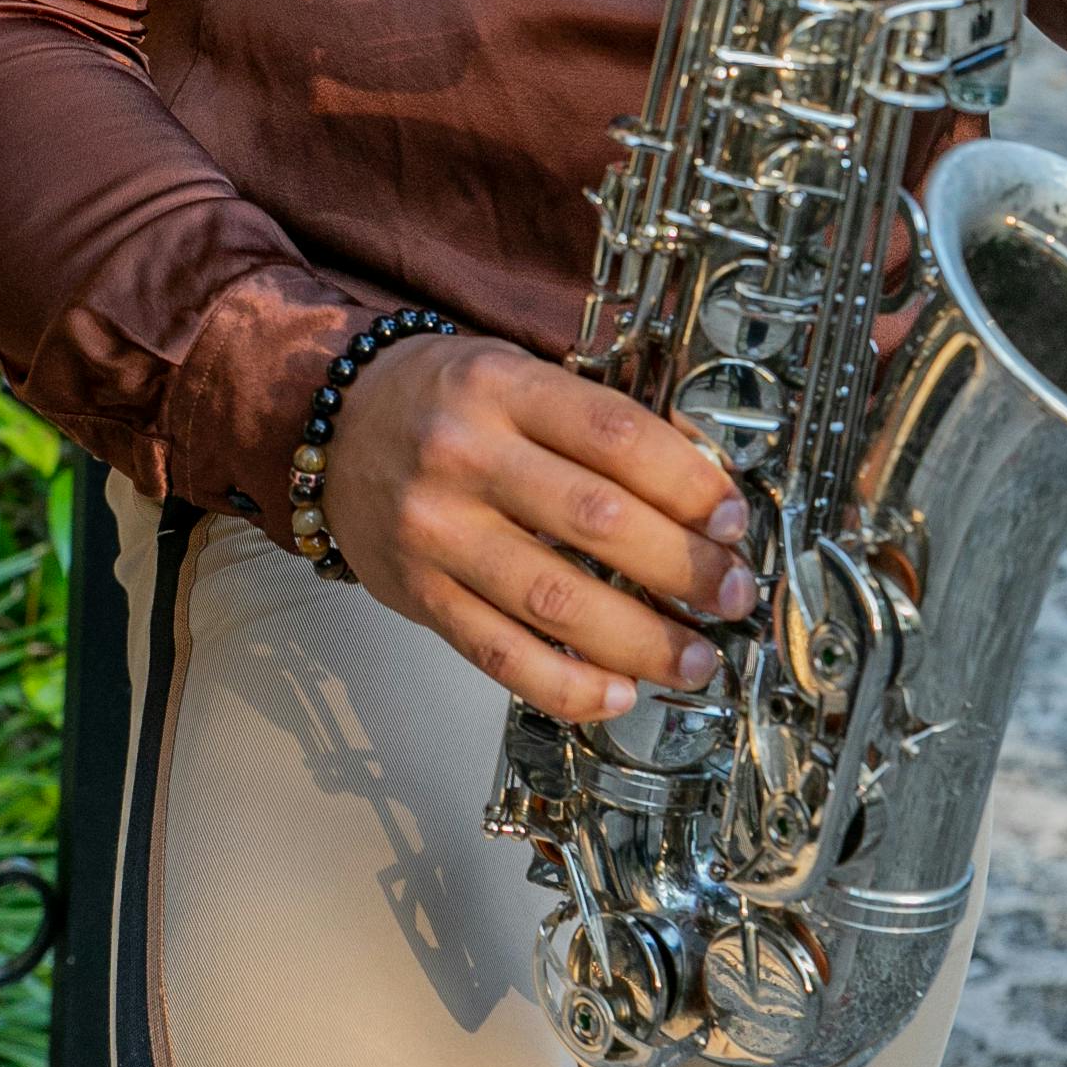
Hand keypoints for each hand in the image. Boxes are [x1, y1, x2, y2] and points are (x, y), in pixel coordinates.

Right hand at [317, 333, 758, 724]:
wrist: (334, 423)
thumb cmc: (444, 399)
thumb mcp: (516, 372)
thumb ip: (593, 421)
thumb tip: (700, 484)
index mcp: (502, 385)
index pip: (615, 435)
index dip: (688, 483)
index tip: (733, 519)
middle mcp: (466, 456)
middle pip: (596, 521)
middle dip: (683, 568)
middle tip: (733, 595)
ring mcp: (437, 532)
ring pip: (554, 600)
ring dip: (640, 640)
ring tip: (695, 659)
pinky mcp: (418, 595)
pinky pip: (499, 655)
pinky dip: (566, 685)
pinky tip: (616, 693)